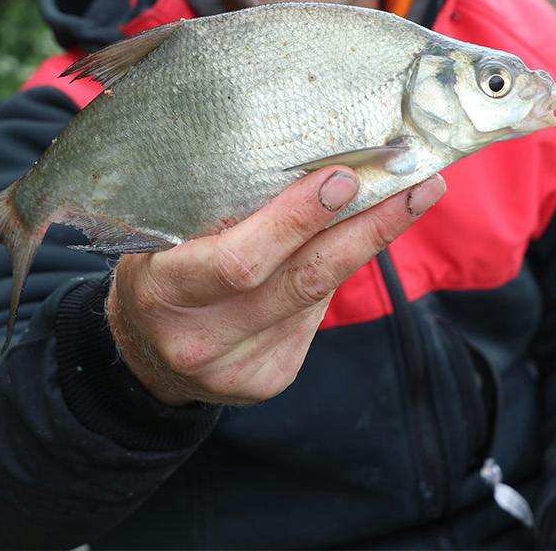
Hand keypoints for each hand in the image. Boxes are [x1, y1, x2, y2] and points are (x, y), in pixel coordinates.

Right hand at [106, 165, 446, 406]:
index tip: (342, 178)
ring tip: (406, 201)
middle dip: (366, 228)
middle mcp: (201, 339)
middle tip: (415, 185)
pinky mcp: (267, 380)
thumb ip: (221, 220)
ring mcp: (238, 367)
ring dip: (362, 246)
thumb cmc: (155, 273)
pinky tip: (338, 250)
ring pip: (315, 298)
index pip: (242, 260)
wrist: (140, 354)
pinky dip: (326, 279)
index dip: (295, 220)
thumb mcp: (161, 239)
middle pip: (301, 280)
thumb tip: (310, 175)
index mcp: (164, 292)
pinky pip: (310, 320)